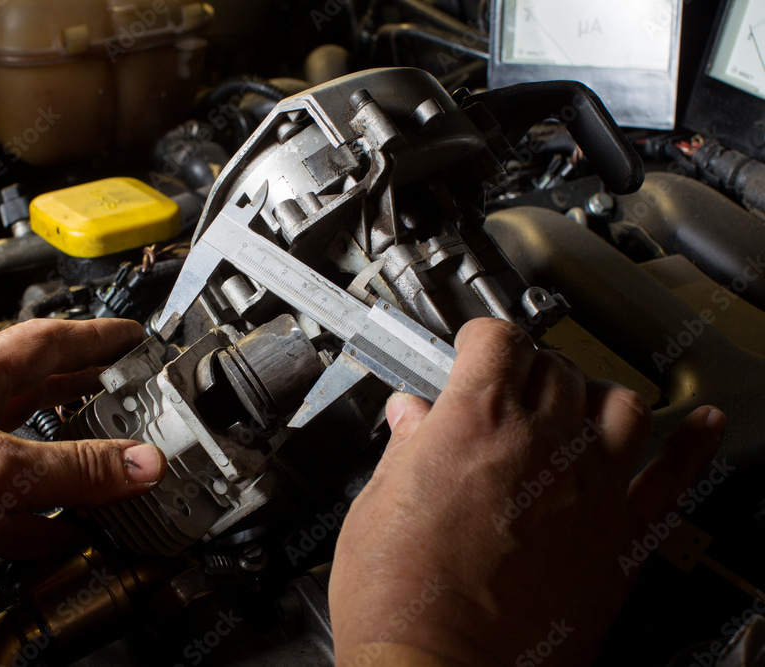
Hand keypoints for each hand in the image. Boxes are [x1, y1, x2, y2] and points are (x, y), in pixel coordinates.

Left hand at [0, 318, 165, 625]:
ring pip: (31, 457)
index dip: (94, 338)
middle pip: (39, 395)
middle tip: (130, 388)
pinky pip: (16, 514)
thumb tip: (139, 461)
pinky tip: (73, 530)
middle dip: (88, 391)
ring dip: (74, 461)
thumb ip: (76, 466)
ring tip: (115, 455)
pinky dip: (50, 523)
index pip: (43, 343)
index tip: (130, 337)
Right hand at [329, 318, 724, 665]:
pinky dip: (692, 446)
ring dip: (596, 394)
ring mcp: (589, 491)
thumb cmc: (400, 599)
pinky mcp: (618, 541)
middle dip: (530, 366)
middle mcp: (540, 444)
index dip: (484, 337)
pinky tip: (701, 428)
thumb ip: (404, 451)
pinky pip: (673, 480)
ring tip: (578, 404)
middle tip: (511, 385)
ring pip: (619, 405)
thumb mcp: (376, 507)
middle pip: (556, 367)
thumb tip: (410, 419)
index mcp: (474, 423)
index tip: (477, 349)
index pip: (498, 340)